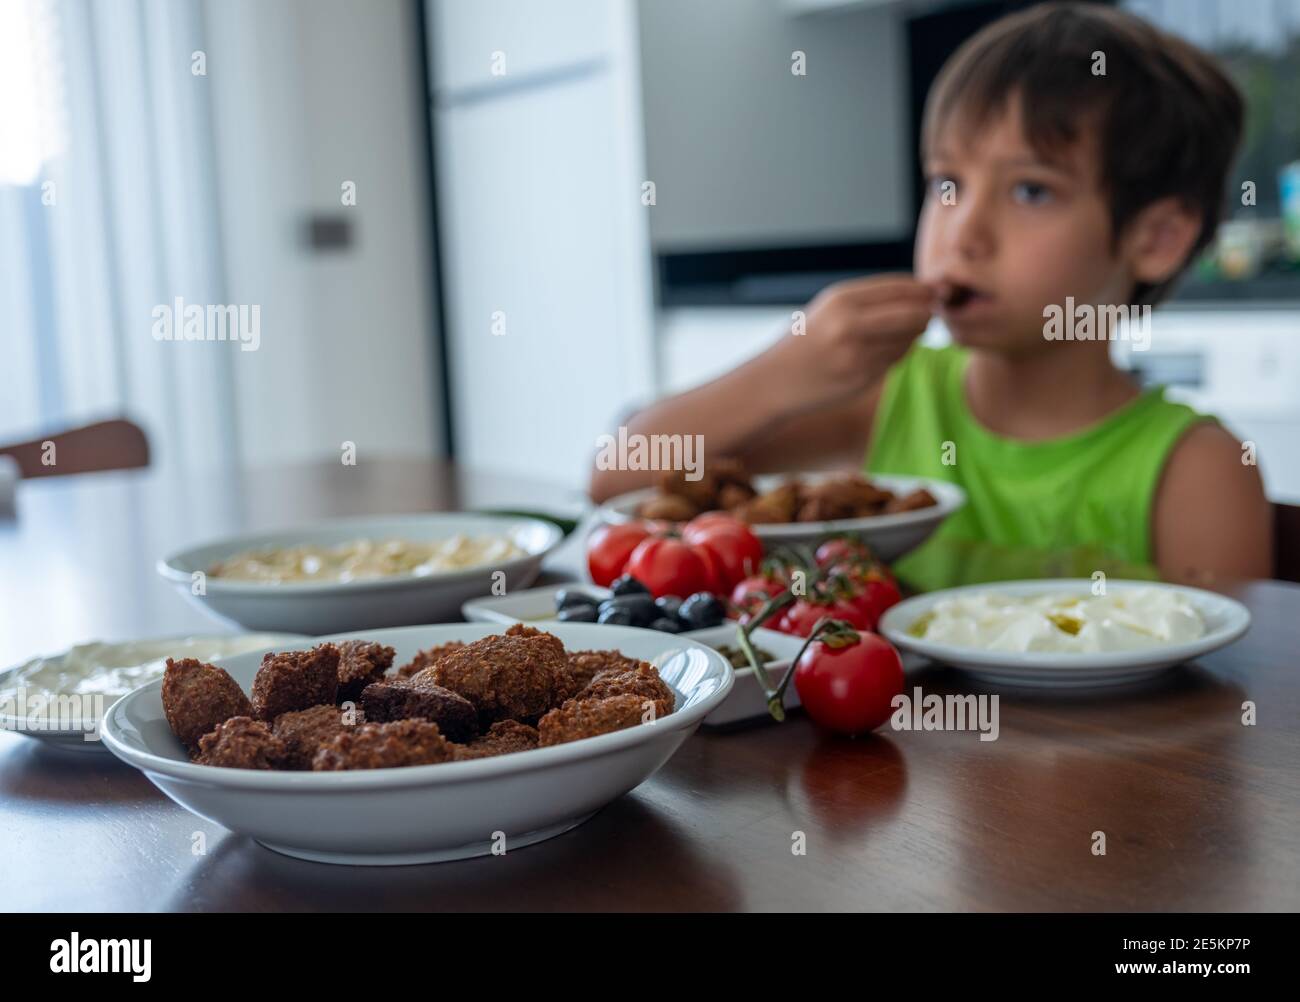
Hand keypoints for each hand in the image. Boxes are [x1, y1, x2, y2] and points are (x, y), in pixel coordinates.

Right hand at [766, 274, 933, 411]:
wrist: (777, 379)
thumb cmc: (809, 339)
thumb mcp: (831, 308)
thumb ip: (872, 299)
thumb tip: (923, 293)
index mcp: (841, 300)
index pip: (900, 287)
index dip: (923, 290)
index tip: (932, 294)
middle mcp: (849, 325)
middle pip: (912, 314)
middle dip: (926, 314)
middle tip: (929, 314)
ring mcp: (856, 355)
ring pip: (908, 341)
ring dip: (913, 337)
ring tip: (896, 334)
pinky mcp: (862, 378)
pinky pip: (895, 361)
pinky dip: (897, 355)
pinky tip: (879, 353)